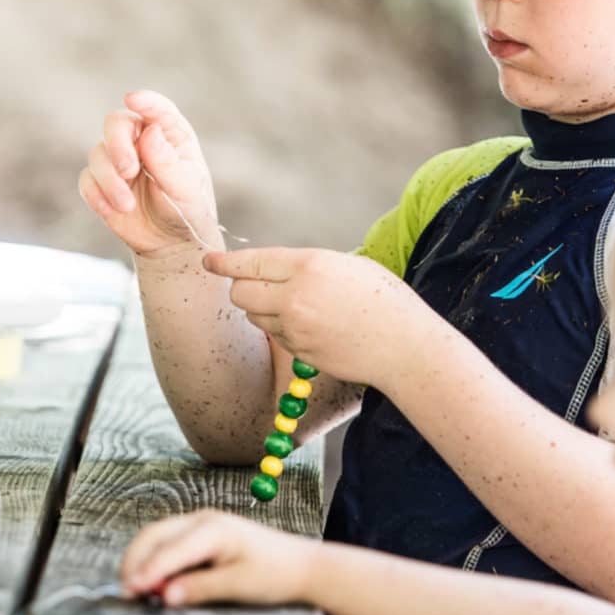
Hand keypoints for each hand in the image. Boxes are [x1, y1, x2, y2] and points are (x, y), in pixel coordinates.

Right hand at [78, 90, 220, 256]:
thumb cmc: (186, 209)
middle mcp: (140, 140)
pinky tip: (112, 210)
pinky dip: (96, 194)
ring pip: (97, 154)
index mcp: (169, 134)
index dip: (144, 101)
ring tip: (127, 204)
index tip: (132, 99)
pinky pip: (86, 180)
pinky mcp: (100, 183)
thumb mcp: (185, 188)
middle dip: (117, 145)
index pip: (156, 109)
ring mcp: (117, 160)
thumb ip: (167, 161)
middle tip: (128, 170)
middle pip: (115, 123)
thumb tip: (149, 132)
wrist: (170, 243)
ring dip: (109, 180)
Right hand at [120, 509, 317, 606]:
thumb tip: (164, 596)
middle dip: (135, 562)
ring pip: (158, 536)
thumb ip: (201, 589)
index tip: (129, 592)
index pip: (169, 550)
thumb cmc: (275, 575)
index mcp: (213, 529)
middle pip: (154, 535)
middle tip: (125, 592)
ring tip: (135, 589)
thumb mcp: (239, 586)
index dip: (146, 572)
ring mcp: (202, 523)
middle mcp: (203, 519)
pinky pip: (169, 542)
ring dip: (143, 559)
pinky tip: (153, 580)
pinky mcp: (203, 533)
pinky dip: (156, 559)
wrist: (302, 566)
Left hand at [202, 247, 435, 389]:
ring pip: (255, 316)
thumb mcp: (347, 265)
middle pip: (241, 293)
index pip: (251, 262)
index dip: (225, 263)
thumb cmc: (385, 299)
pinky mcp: (299, 353)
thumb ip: (307, 266)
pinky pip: (276, 336)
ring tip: (296, 305)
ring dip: (262, 309)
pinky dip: (282, 329)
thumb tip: (275, 271)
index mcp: (308, 265)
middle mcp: (295, 297)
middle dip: (241, 288)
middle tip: (254, 285)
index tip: (209, 261)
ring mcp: (295, 329)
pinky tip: (312, 325)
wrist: (405, 347)